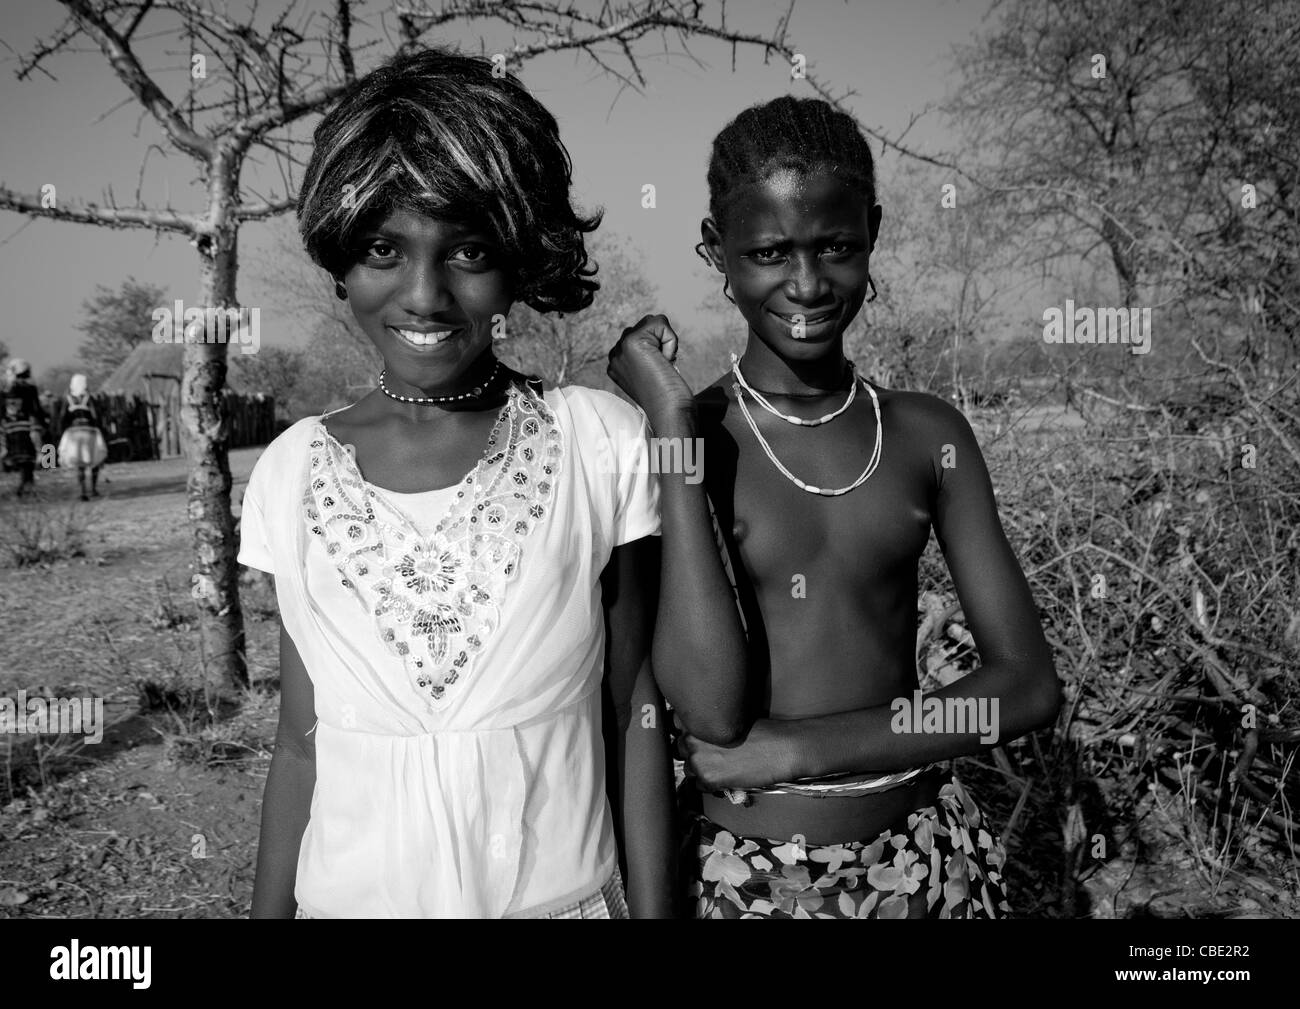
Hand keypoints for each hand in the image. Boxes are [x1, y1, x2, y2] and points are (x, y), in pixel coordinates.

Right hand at [607, 314, 695, 427]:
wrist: (669, 412)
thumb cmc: (669, 398)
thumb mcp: (651, 372)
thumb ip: (646, 353)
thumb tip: (656, 327)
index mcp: (616, 363)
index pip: (641, 336)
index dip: (658, 350)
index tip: (656, 374)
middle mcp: (614, 355)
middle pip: (645, 325)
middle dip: (661, 343)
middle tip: (661, 370)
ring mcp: (620, 348)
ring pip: (652, 322)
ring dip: (666, 342)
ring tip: (663, 366)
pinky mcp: (633, 342)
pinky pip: (660, 322)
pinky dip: (671, 340)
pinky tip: (665, 361)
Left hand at [676, 716, 797, 790]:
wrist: (781, 748)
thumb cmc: (761, 730)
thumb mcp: (729, 718)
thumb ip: (708, 725)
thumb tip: (691, 735)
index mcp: (697, 719)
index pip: (674, 725)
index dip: (686, 732)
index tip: (696, 736)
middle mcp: (692, 739)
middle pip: (680, 750)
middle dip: (693, 753)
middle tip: (714, 754)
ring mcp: (698, 760)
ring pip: (689, 770)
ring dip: (702, 770)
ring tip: (724, 766)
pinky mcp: (708, 779)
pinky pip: (700, 786)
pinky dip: (711, 784)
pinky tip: (728, 776)